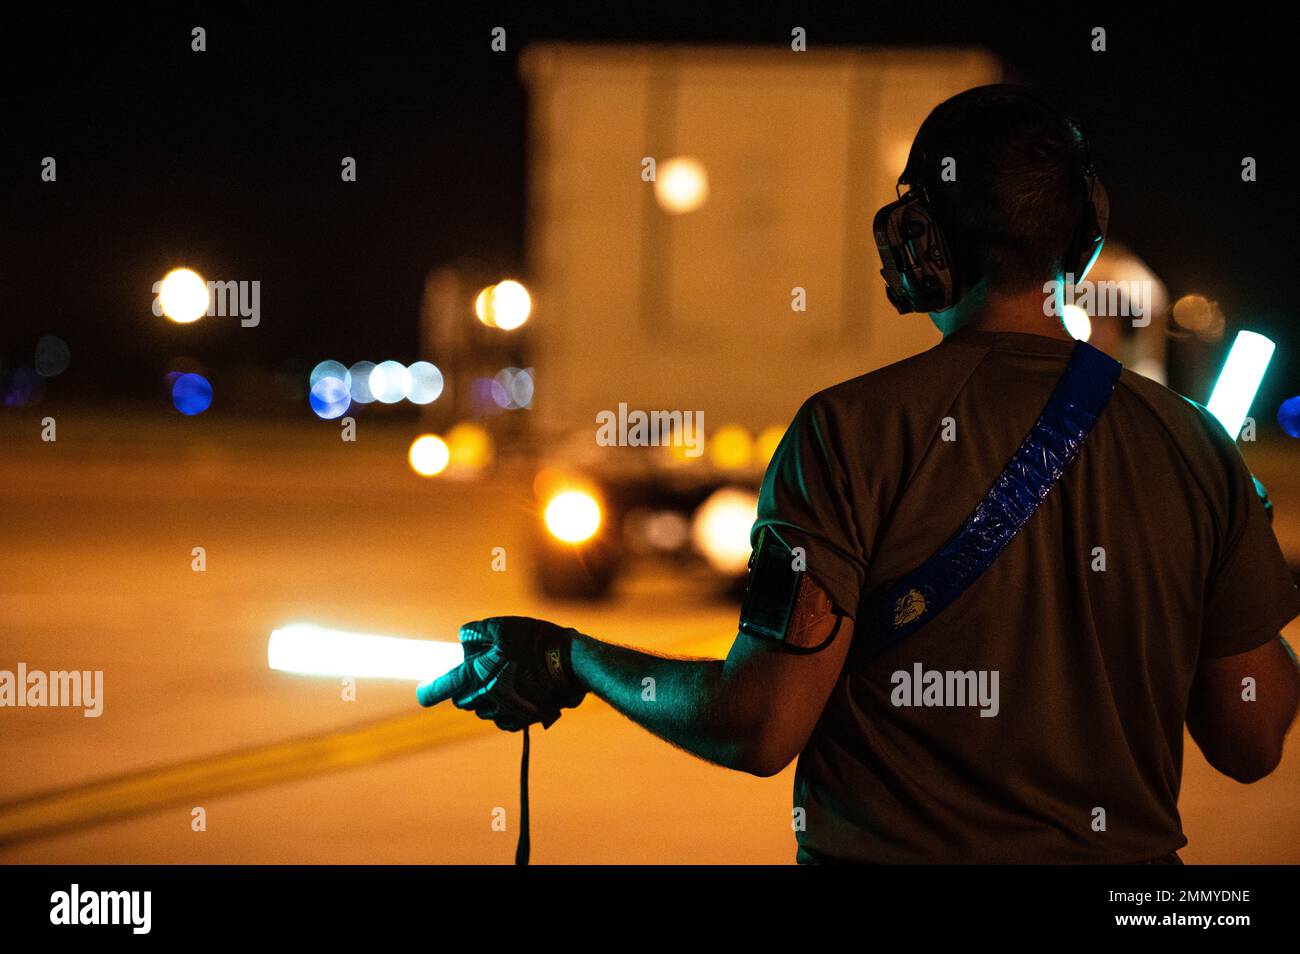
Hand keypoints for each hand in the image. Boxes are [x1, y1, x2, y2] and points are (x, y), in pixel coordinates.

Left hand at [416, 617, 586, 730]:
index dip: (429, 691)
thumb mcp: (504, 627)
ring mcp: (504, 713)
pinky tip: (521, 692)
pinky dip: (505, 709)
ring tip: (511, 676)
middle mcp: (485, 699)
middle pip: (462, 701)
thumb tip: (462, 638)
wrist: (573, 665)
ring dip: (488, 698)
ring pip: (483, 710)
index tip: (422, 694)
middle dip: (467, 688)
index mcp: (475, 675)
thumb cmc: (536, 641)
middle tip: (485, 669)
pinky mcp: (522, 722)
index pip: (441, 688)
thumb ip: (476, 633)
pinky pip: (503, 719)